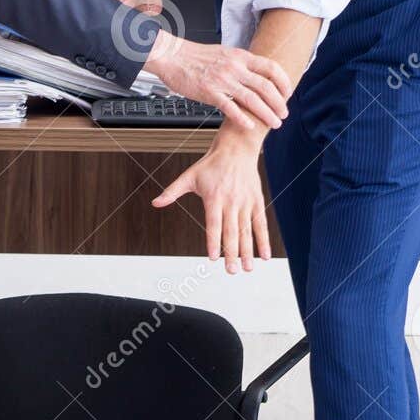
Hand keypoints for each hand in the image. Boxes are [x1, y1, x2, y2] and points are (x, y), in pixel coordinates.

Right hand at [146, 30, 289, 132]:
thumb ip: (240, 63)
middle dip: (279, 103)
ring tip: (274, 123)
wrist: (172, 56)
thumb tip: (255, 73)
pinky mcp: (209, 92)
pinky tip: (249, 126)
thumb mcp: (224, 53)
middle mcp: (235, 67)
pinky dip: (242, 118)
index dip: (284, 82)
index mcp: (240, 56)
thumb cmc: (194, 56)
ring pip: (252, 99)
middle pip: (266, 86)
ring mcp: (222, 80)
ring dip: (267, 113)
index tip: (288, 94)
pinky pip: (230, 108)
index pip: (271, 67)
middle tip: (283, 114)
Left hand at [153, 129, 269, 272]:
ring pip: (247, 231)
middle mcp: (231, 201)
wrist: (236, 149)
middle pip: (231, 232)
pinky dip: (264, 240)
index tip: (213, 258)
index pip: (213, 224)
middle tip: (232, 271)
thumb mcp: (189, 176)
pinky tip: (265, 256)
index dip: (213, 241)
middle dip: (232, 253)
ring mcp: (245, 202)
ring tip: (248, 268)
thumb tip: (155, 203)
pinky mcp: (257, 201)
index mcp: (214, 197)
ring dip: (248, 251)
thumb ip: (172, 192)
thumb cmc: (211, 164)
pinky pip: (261, 224)